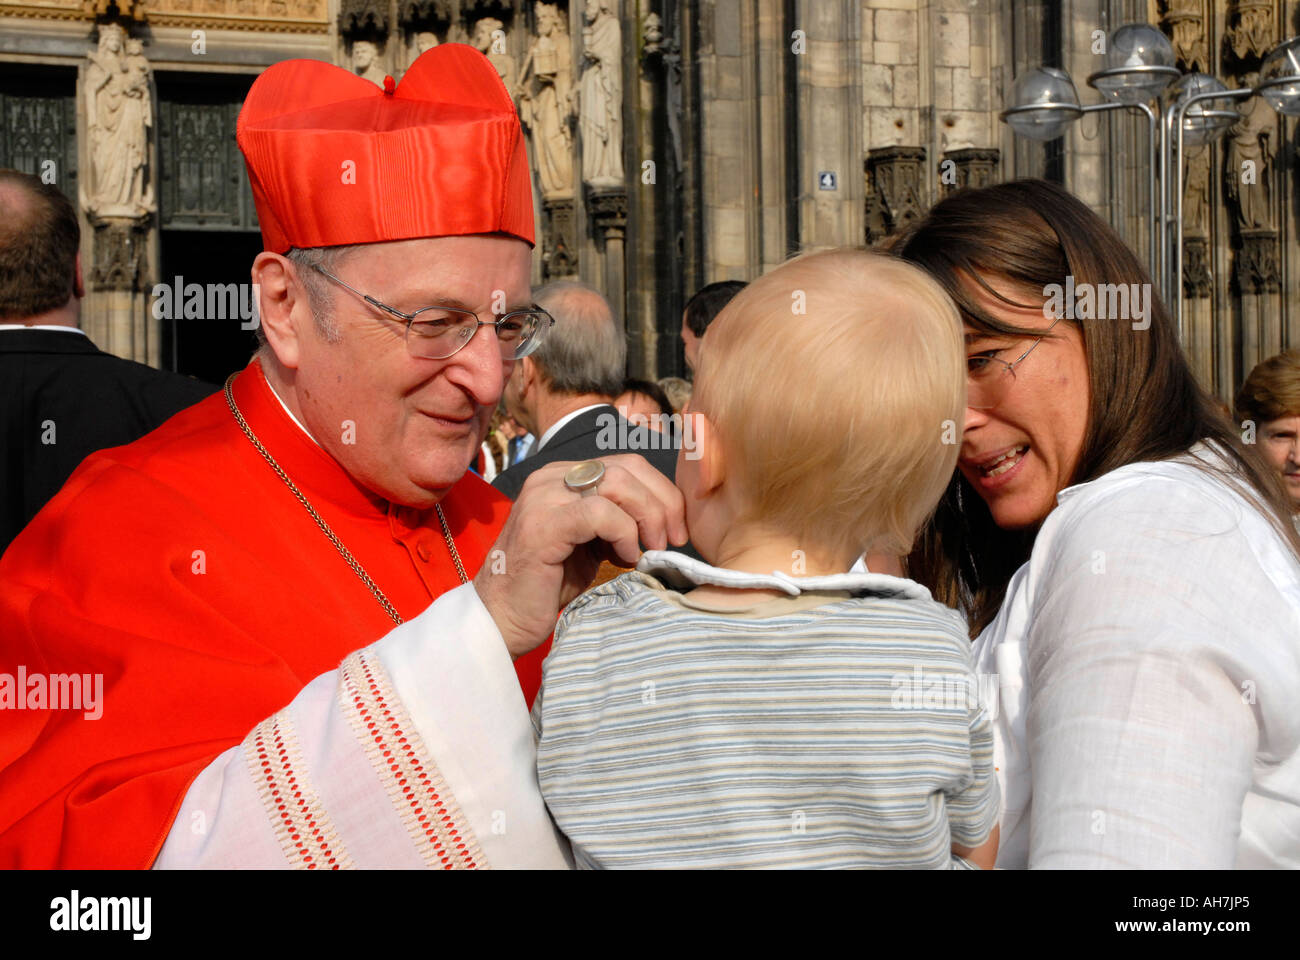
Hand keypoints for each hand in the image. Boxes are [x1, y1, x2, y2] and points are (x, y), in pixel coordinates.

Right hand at [473, 455, 687, 658]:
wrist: (503, 618)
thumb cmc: (548, 585)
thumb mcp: (591, 544)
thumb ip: (618, 522)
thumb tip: (664, 521)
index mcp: (564, 476)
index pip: (629, 465)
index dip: (662, 493)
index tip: (677, 530)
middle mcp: (551, 477)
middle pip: (628, 468)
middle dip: (662, 504)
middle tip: (671, 541)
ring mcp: (544, 496)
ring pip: (617, 483)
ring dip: (646, 517)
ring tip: (650, 550)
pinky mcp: (543, 523)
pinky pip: (598, 512)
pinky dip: (623, 532)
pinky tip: (625, 557)